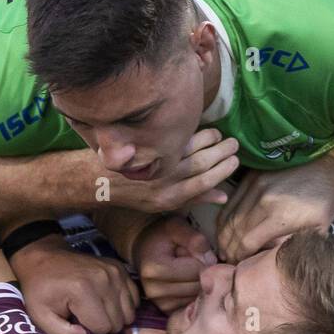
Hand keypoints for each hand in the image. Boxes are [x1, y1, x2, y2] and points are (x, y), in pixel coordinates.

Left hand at [14, 236, 138, 333]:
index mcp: (82, 291)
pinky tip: (107, 301)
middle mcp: (104, 279)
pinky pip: (134, 298)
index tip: (76, 320)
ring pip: (129, 312)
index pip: (103, 328)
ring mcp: (114, 272)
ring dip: (114, 316)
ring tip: (96, 309)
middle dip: (103, 325)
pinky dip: (123, 304)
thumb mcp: (41, 317)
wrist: (44, 258)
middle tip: (85, 315)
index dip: (89, 330)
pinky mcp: (120, 268)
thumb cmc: (41, 290)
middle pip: (118, 322)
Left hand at [104, 129, 239, 214]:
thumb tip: (223, 195)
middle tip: (234, 145)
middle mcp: (164, 180)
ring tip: (221, 137)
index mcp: (170, 198)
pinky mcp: (149, 146)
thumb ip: (194, 198)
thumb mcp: (164, 203)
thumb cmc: (136, 193)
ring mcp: (156, 161)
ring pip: (192, 147)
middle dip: (222, 153)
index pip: (204, 183)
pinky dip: (194, 132)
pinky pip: (176, 137)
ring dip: (211, 140)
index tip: (235, 162)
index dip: (222, 171)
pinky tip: (204, 130)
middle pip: (201, 164)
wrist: (99, 180)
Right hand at [131, 215, 215, 313]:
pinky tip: (187, 280)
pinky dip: (195, 292)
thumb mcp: (176, 227)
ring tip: (188, 268)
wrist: (144, 248)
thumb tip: (210, 261)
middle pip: (198, 285)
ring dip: (200, 282)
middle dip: (203, 271)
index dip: (203, 257)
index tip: (195, 250)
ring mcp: (160, 304)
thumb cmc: (162, 236)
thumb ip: (194, 239)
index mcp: (154, 269)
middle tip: (192, 259)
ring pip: (197, 296)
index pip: (196, 269)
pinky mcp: (167, 311)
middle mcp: (154, 291)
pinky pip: (193, 304)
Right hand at [216, 168, 333, 263]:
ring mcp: (255, 185)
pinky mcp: (252, 175)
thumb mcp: (317, 229)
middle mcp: (262, 200)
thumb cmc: (326, 200)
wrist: (328, 164)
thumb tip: (272, 256)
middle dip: (227, 248)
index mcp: (279, 217)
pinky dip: (225, 215)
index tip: (237, 264)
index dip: (238, 256)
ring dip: (223, 233)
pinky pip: (232, 199)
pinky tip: (225, 226)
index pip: (247, 242)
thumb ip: (293, 244)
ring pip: (229, 214)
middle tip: (226, 259)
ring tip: (222, 246)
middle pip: (234, 230)